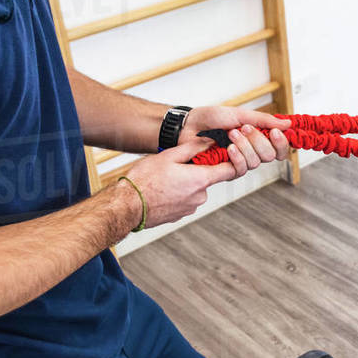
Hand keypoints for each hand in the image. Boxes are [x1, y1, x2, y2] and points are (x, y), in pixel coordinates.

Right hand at [122, 138, 236, 228]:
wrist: (127, 206)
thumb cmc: (145, 180)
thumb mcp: (169, 156)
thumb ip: (194, 148)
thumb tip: (210, 142)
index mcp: (200, 180)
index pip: (230, 170)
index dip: (230, 159)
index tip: (223, 153)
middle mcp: (199, 197)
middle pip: (208, 178)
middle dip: (196, 170)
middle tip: (176, 164)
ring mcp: (190, 208)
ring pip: (194, 189)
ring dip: (184, 182)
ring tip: (164, 178)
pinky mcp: (180, 215)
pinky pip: (184, 199)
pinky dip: (177, 193)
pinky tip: (161, 188)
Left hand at [182, 105, 291, 174]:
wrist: (190, 125)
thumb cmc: (212, 118)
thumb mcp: (240, 114)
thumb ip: (264, 120)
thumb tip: (288, 124)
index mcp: (257, 137)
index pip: (279, 147)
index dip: (282, 143)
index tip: (275, 132)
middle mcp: (251, 151)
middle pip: (270, 156)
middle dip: (259, 141)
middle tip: (244, 128)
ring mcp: (240, 161)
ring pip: (256, 163)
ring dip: (245, 146)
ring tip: (231, 134)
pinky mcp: (227, 170)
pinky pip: (241, 169)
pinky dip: (237, 157)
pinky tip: (229, 148)